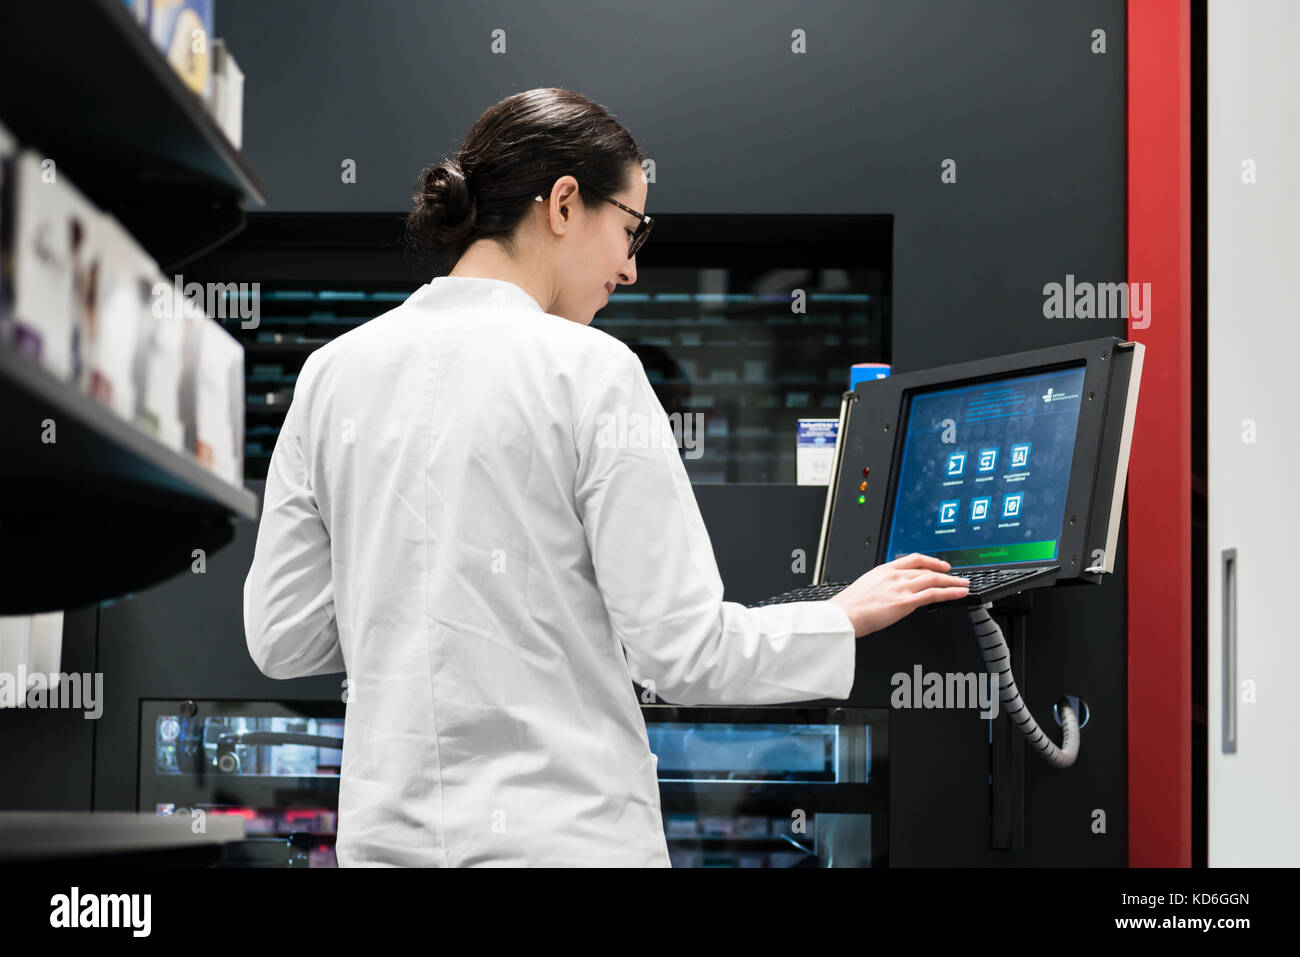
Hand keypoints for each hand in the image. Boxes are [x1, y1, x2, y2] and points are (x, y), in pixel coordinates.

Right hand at [827, 553, 969, 636]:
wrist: (843, 615)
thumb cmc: (849, 606)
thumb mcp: (865, 588)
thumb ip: (880, 587)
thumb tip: (888, 595)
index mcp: (884, 570)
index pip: (913, 559)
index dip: (930, 561)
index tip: (940, 565)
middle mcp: (895, 576)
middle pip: (927, 570)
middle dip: (945, 573)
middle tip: (957, 576)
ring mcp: (902, 588)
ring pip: (934, 580)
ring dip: (953, 582)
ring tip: (964, 585)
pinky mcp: (906, 602)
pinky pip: (934, 594)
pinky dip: (951, 593)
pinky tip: (961, 593)